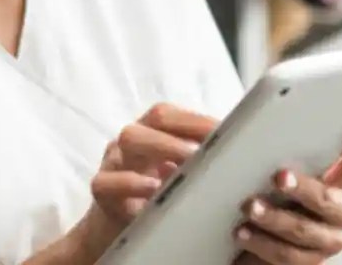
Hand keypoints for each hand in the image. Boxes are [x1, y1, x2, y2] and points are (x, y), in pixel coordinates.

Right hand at [73, 103, 219, 261]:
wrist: (117, 227)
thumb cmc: (157, 194)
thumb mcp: (178, 173)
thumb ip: (199, 158)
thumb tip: (239, 151)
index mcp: (152, 130)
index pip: (170, 114)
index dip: (197, 121)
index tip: (228, 133)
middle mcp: (133, 139)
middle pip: (153, 119)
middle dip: (180, 134)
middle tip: (203, 152)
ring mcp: (114, 161)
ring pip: (128, 140)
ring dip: (160, 149)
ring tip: (182, 167)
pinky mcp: (101, 189)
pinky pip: (108, 181)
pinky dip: (131, 183)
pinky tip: (153, 191)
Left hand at [232, 120, 341, 264]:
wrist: (259, 243)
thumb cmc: (272, 199)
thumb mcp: (279, 172)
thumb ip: (278, 152)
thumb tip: (247, 125)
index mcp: (338, 184)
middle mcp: (338, 213)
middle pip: (328, 200)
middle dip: (303, 189)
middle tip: (279, 177)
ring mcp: (324, 241)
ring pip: (304, 230)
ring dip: (275, 218)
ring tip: (251, 207)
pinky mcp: (306, 263)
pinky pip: (285, 254)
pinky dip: (262, 242)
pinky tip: (243, 231)